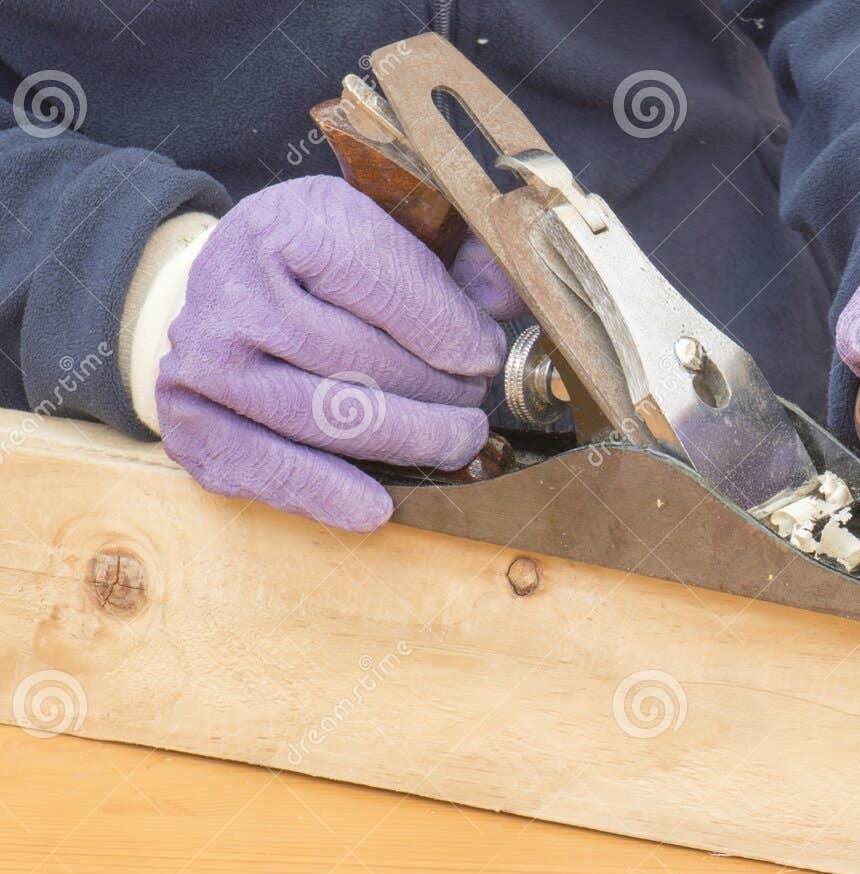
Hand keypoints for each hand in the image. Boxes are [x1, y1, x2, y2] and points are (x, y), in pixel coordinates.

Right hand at [156, 175, 508, 531]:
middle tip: (472, 402)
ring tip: (454, 441)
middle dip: (439, 392)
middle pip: (365, 362)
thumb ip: (460, 253)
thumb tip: (515, 290)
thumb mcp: (392, 228)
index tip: (484, 356)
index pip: (390, 288)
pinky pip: (267, 468)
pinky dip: (325, 493)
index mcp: (288, 223)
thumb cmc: (330, 266)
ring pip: (329, 419)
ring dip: (407, 441)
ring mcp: (203, 357)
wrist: (230, 288)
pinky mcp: (187, 418)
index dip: (455, 333)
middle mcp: (234, 286)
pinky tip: (374, 505)